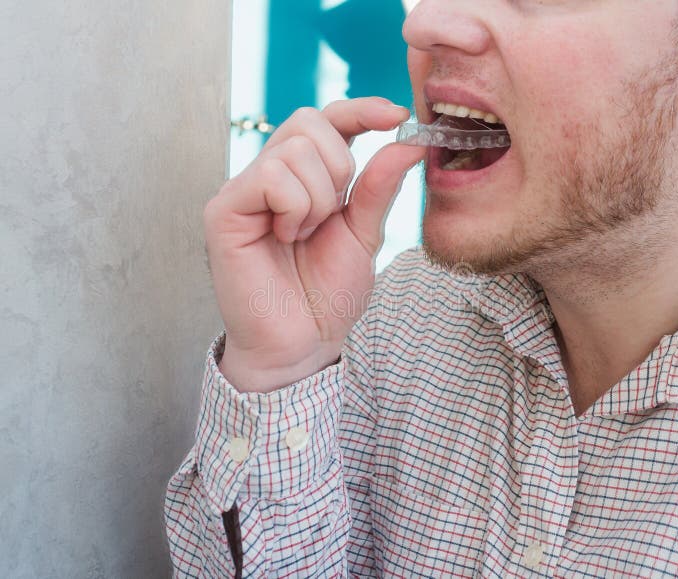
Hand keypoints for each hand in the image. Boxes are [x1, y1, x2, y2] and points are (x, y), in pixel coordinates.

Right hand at [203, 97, 424, 391]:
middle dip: (339, 168)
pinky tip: (286, 237)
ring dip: (319, 199)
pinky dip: (294, 208)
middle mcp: (270, 175)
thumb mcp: (364, 234)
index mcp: (304, 177)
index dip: (360, 109)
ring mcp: (244, 189)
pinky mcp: (224, 209)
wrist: (303, 342)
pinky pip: (271, 176)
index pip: (328, 120)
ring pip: (295, 149)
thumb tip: (408, 140)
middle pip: (309, 121)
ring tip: (305, 236)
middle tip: (331, 217)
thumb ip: (379, 187)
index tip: (395, 115)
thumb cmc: (327, 294)